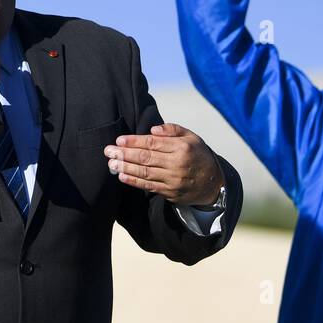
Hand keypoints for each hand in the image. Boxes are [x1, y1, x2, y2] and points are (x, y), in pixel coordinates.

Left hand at [103, 123, 224, 205]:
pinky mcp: (170, 193)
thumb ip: (173, 130)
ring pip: (145, 173)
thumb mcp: (192, 137)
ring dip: (126, 168)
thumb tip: (152, 129)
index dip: (134, 142)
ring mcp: (173, 180)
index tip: (119, 140)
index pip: (153, 143)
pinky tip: (122, 176)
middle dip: (125, 154)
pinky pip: (149, 186)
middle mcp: (177, 164)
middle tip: (108, 151)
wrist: (213, 184)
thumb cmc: (199, 155)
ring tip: (111, 163)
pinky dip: (134, 181)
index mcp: (182, 147)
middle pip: (146, 158)